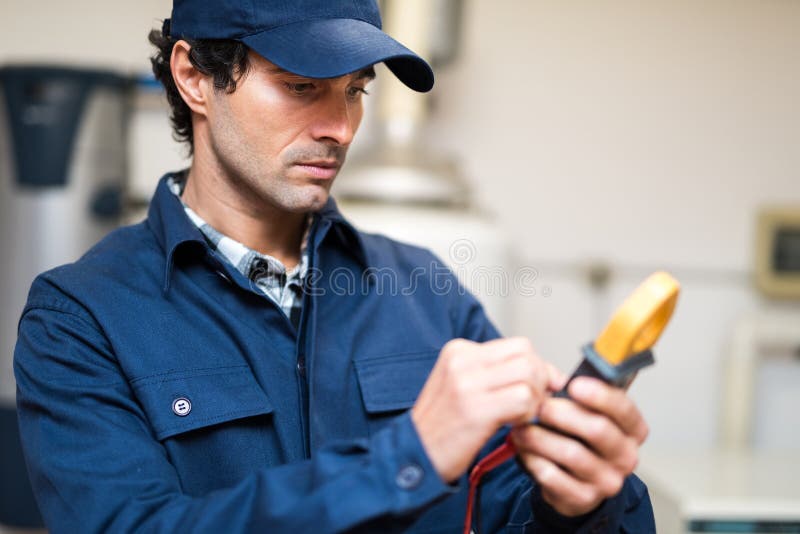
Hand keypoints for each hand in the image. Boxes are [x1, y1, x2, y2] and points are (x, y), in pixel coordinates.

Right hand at [411, 337, 555, 482]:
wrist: (416, 453)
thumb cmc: (444, 424)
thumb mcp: (463, 386)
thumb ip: (498, 373)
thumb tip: (549, 372)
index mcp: (458, 351)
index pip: (517, 346)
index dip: (537, 367)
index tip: (538, 389)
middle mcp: (462, 361)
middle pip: (526, 355)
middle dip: (540, 380)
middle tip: (533, 404)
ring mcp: (467, 384)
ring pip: (528, 374)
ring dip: (535, 399)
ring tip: (520, 415)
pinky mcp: (476, 409)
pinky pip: (522, 399)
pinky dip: (527, 414)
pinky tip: (512, 425)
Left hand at [510, 377, 648, 516]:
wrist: (572, 483)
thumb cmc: (578, 439)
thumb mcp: (584, 413)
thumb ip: (576, 394)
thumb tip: (553, 377)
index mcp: (632, 430)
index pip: (624, 409)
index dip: (600, 395)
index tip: (574, 385)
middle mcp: (626, 456)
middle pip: (598, 430)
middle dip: (563, 413)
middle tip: (539, 406)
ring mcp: (607, 481)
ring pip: (572, 454)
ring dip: (541, 437)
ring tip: (521, 427)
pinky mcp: (584, 499)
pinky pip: (554, 477)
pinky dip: (534, 460)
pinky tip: (524, 450)